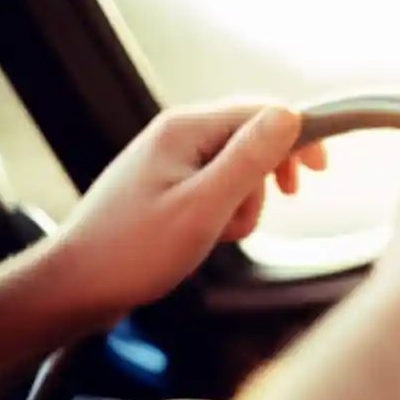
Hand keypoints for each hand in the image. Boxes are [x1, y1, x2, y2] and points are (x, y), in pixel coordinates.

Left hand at [44, 103, 326, 322]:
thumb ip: (248, 160)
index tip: (322, 172)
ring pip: (236, 167)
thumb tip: (290, 115)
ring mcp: (170, 161)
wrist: (76, 286)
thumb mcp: (203, 207)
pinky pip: (216, 187)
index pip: (261, 112)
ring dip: (245, 201)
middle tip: (284, 201)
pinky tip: (210, 235)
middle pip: (251, 137)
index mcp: (185, 129)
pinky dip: (226, 210)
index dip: (298, 138)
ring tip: (223, 233)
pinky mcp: (167, 186)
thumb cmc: (133, 251)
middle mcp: (177, 135)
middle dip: (267, 176)